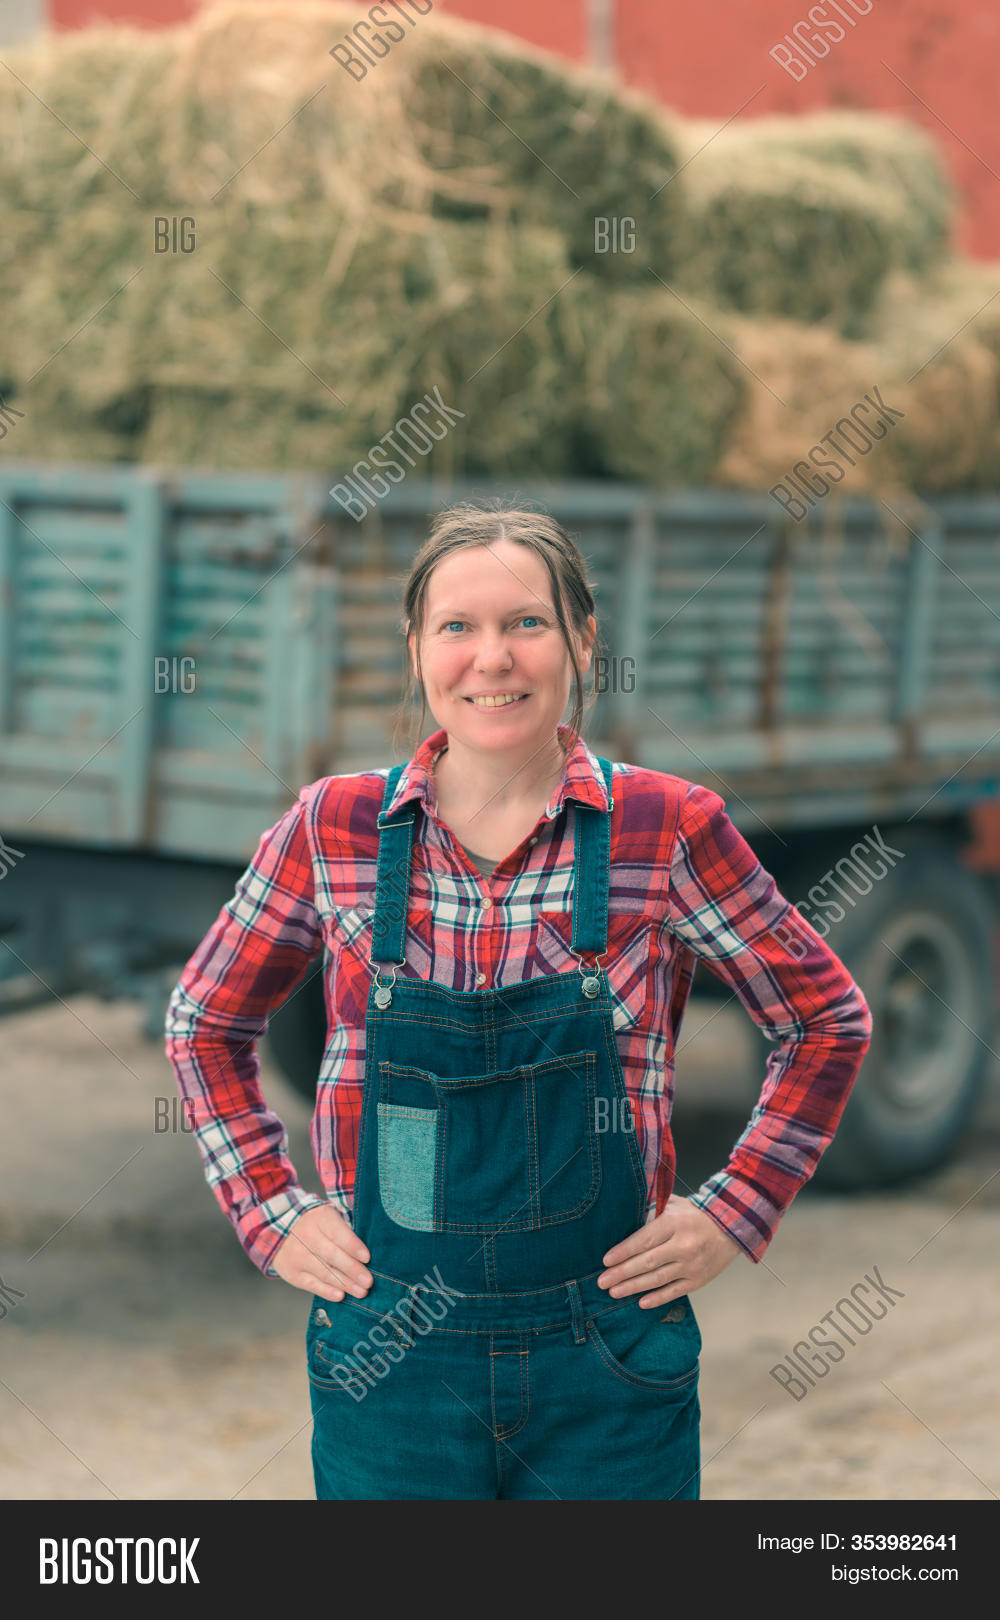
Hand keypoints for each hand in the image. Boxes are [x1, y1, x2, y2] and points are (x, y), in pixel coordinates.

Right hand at [270, 1205, 371, 1298]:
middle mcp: (306, 1236)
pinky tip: (340, 1295)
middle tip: (368, 1281)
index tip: (367, 1258)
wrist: (279, 1229)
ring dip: (345, 1284)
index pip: (338, 1234)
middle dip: (352, 1270)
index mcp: (320, 1218)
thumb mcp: (328, 1217)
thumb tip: (365, 1256)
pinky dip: (327, 1291)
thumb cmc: (315, 1225)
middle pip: (332, 1255)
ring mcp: (297, 1256)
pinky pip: (312, 1284)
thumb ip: (344, 1231)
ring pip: (324, 1272)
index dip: (353, 1246)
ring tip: (361, 1292)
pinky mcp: (292, 1273)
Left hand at [597, 1194, 741, 1306]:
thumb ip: (651, 1207)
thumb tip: (624, 1212)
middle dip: (622, 1273)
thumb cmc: (696, 1215)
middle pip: (647, 1262)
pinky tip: (641, 1302)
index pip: (644, 1240)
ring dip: (633, 1287)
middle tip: (602, 1281)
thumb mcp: (673, 1204)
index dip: (623, 1251)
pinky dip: (657, 1298)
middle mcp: (683, 1245)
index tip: (606, 1260)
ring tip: (614, 1292)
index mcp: (674, 1224)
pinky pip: (674, 1291)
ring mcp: (692, 1265)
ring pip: (657, 1279)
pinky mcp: (699, 1280)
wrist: (732, 1227)